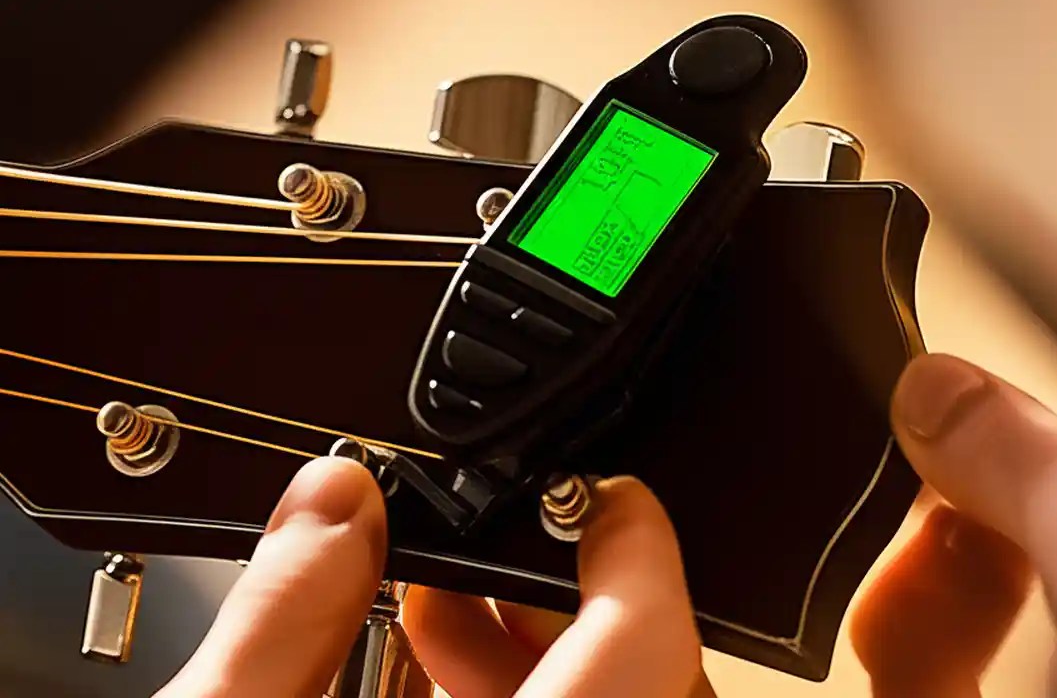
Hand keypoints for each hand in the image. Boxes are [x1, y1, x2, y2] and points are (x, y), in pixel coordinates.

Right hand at [153, 462, 710, 697]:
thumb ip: (280, 610)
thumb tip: (333, 503)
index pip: (647, 642)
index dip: (641, 546)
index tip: (613, 498)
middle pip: (656, 677)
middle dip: (591, 596)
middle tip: (516, 550)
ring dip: (556, 647)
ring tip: (450, 607)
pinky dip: (531, 690)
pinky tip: (444, 673)